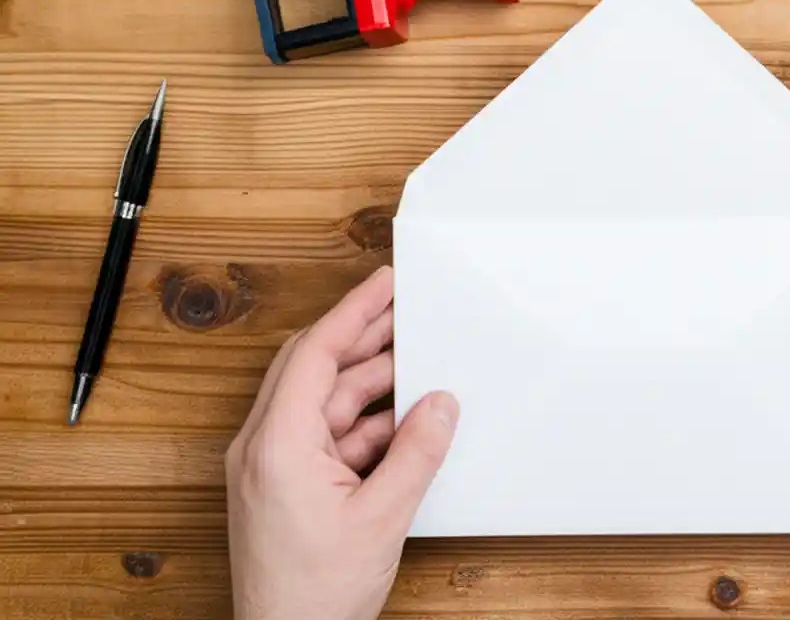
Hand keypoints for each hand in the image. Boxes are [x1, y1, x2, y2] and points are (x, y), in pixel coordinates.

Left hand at [225, 266, 459, 619]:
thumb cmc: (313, 595)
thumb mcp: (382, 517)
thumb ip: (417, 453)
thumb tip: (440, 404)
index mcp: (277, 445)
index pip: (314, 354)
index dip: (352, 312)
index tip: (382, 284)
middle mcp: (265, 448)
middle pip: (314, 370)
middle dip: (362, 339)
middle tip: (404, 311)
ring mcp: (273, 468)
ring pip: (324, 404)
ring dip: (370, 387)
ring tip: (418, 367)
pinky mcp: (286, 488)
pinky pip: (328, 438)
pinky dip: (366, 426)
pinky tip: (404, 423)